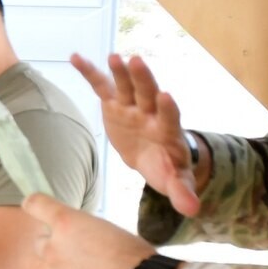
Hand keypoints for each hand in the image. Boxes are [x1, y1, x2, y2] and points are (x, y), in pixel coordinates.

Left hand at [22, 194, 156, 268]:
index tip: (32, 205)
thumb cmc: (134, 257)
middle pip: (41, 243)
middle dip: (55, 246)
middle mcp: (54, 248)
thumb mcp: (108, 230)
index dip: (34, 204)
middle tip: (82, 253)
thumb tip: (73, 241)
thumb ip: (81, 233)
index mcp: (67, 224)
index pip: (35, 205)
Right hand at [70, 53, 199, 216]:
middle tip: (137, 62)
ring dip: (120, 72)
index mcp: (167, 132)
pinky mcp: (114, 104)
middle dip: (143, 79)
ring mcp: (131, 106)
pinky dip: (89, 72)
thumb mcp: (173, 182)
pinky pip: (101, 86)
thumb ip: (181, 192)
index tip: (166, 96)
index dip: (168, 108)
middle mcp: (150, 113)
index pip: (170, 118)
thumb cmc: (165, 168)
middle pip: (148, 94)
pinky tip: (75, 58)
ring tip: (113, 58)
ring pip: (126, 86)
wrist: (153, 156)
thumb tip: (192, 210)